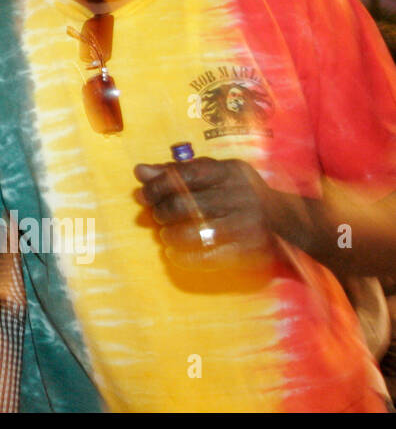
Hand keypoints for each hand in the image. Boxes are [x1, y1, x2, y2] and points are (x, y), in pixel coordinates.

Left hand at [135, 157, 275, 269]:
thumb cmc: (239, 195)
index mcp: (231, 172)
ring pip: (195, 232)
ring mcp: (249, 224)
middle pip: (186, 204)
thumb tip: (139, 172)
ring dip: (172, 235)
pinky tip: (174, 254)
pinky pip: (208, 257)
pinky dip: (184, 257)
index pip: (184, 175)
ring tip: (166, 235)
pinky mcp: (251, 251)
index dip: (157, 186)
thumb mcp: (214, 175)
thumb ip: (176, 173)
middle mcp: (242, 195)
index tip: (145, 195)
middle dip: (162, 211)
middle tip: (157, 217)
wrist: (289, 224)